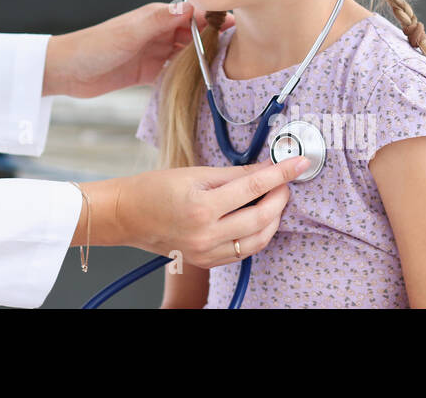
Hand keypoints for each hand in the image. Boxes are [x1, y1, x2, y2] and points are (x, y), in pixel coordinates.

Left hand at [43, 0, 234, 98]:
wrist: (67, 71)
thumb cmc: (94, 46)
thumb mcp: (130, 32)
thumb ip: (160, 20)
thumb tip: (193, 6)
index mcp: (156, 17)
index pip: (195, 14)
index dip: (217, 19)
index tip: (242, 27)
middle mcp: (158, 32)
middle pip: (195, 34)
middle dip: (217, 40)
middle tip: (244, 52)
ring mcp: (154, 52)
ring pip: (188, 54)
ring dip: (205, 59)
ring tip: (231, 68)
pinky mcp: (148, 72)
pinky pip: (175, 72)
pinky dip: (189, 76)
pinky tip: (205, 84)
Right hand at [118, 157, 308, 267]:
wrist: (127, 215)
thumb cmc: (154, 189)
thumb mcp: (194, 174)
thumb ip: (234, 174)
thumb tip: (265, 169)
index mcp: (201, 207)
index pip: (253, 187)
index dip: (280, 173)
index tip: (298, 163)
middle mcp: (206, 235)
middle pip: (261, 217)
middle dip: (280, 197)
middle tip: (286, 181)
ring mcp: (207, 252)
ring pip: (258, 240)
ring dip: (273, 219)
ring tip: (274, 199)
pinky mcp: (207, 261)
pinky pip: (243, 250)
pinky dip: (257, 234)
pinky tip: (258, 217)